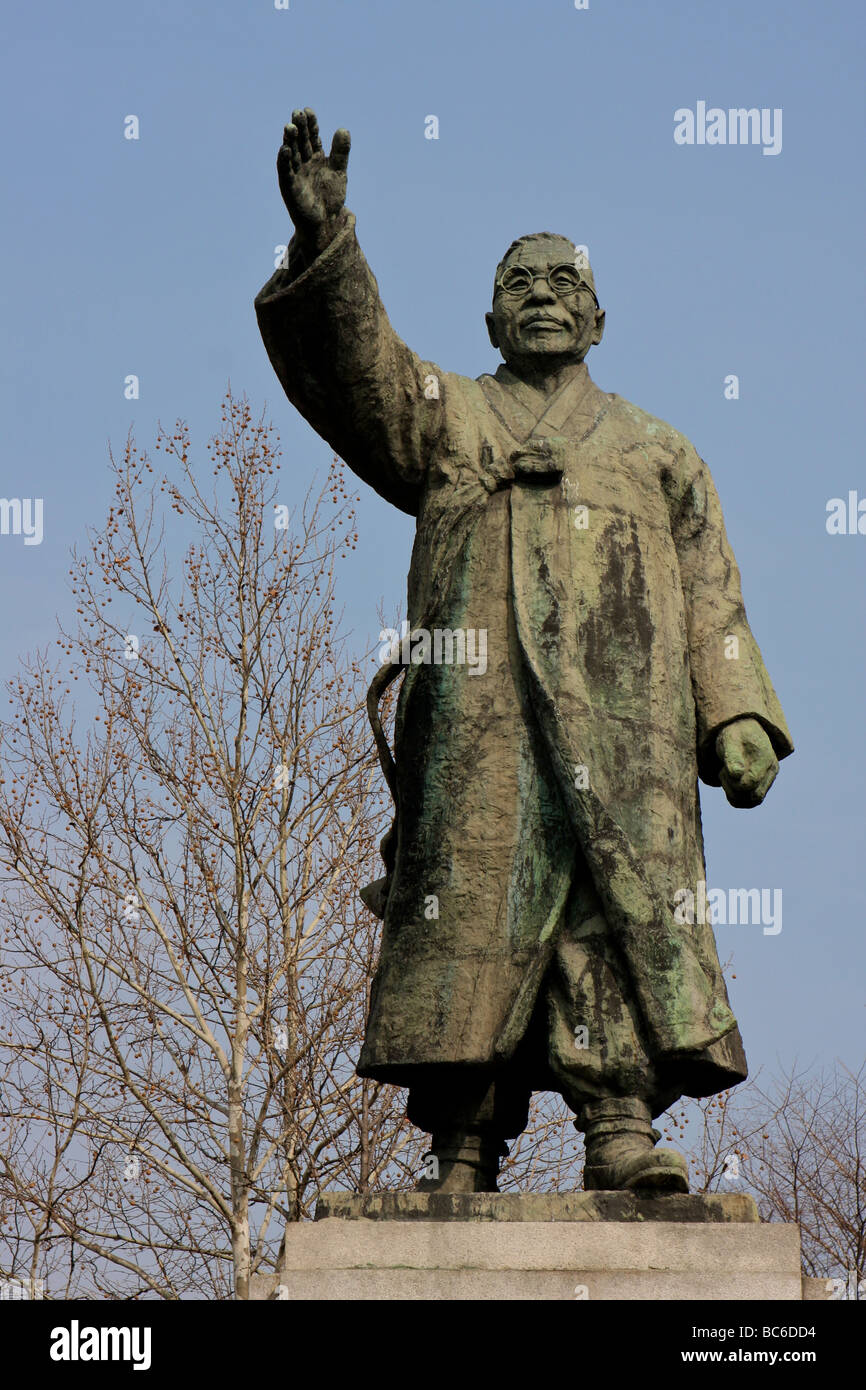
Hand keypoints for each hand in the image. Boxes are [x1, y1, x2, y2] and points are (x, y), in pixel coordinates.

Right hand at [277, 108, 350, 253]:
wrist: (326, 222)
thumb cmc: (330, 197)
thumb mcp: (339, 172)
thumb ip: (340, 152)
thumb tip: (343, 129)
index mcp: (315, 157)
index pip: (312, 137)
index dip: (311, 125)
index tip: (309, 111)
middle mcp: (303, 162)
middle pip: (300, 142)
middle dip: (299, 128)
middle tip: (297, 113)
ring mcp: (295, 173)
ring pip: (291, 154)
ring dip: (290, 140)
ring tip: (290, 126)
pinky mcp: (289, 186)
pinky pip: (285, 171)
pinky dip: (284, 160)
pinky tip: (285, 148)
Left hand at [716, 717, 778, 807]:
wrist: (741, 729)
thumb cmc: (734, 734)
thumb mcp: (730, 740)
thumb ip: (733, 756)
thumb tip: (736, 774)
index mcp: (766, 759)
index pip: (750, 783)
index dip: (733, 782)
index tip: (724, 769)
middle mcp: (771, 771)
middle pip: (754, 797)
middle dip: (733, 789)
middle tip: (723, 773)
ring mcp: (768, 779)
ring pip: (753, 801)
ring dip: (734, 794)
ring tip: (726, 777)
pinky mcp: (762, 784)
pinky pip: (750, 801)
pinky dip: (736, 797)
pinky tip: (729, 782)